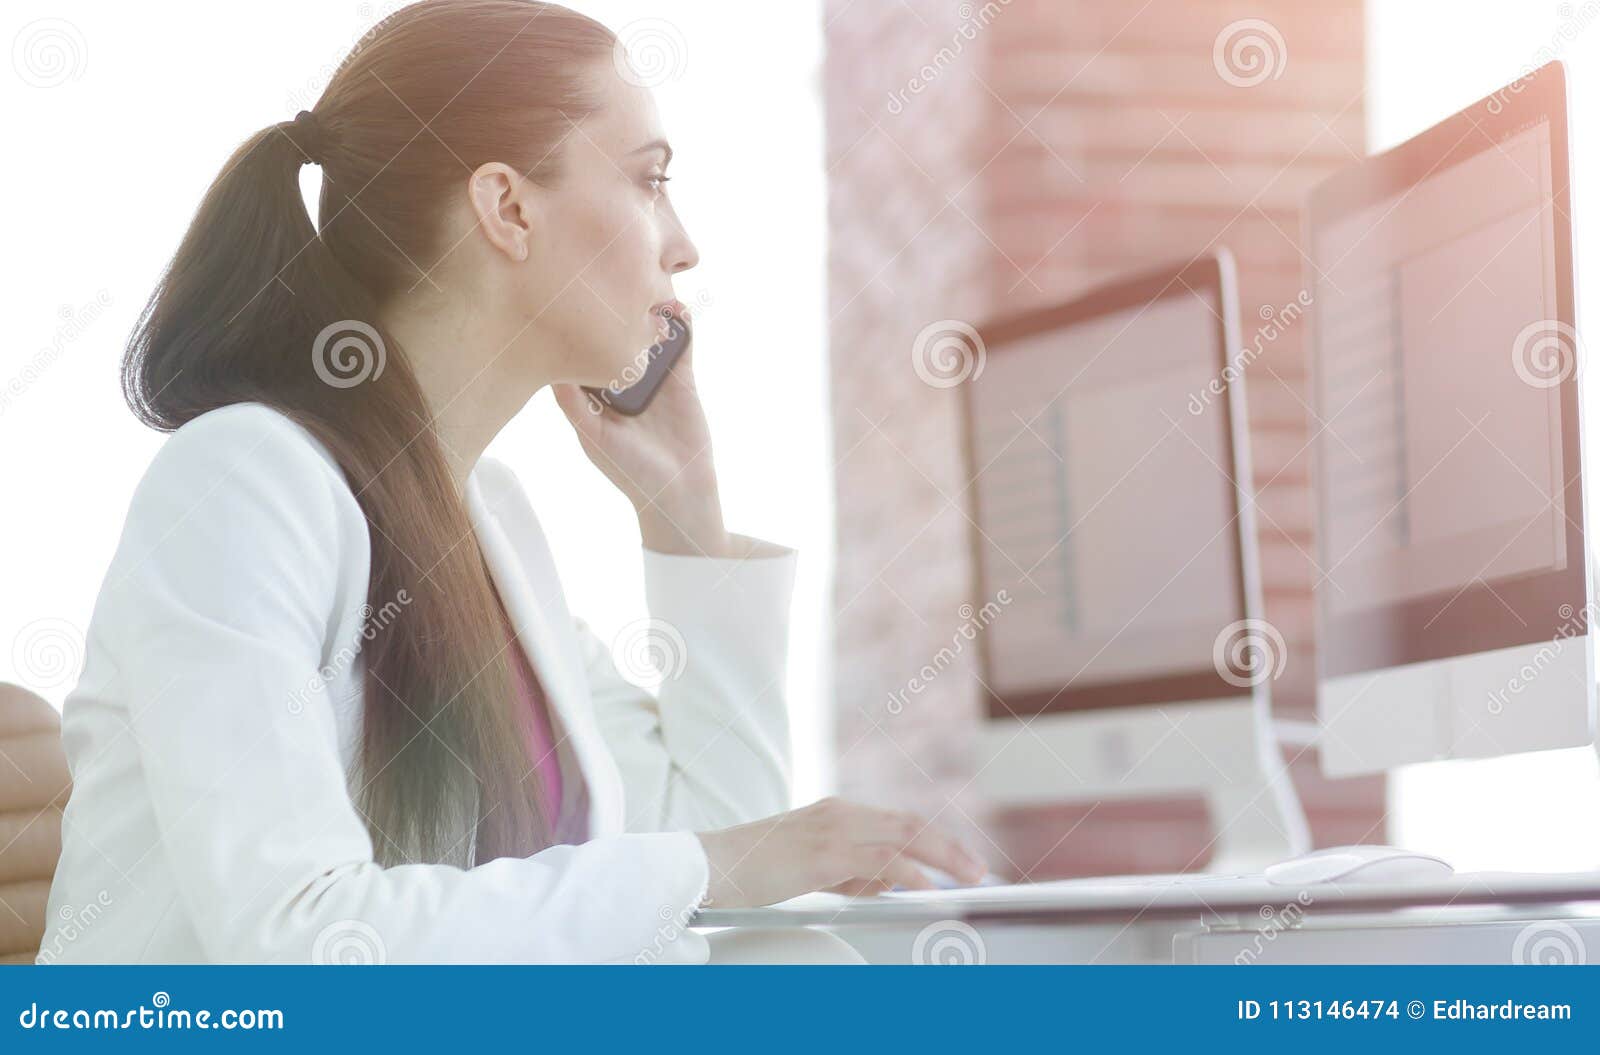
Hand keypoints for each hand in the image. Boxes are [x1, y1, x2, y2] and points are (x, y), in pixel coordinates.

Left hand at [551, 308, 731, 556]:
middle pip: (613, 337)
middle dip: (611, 310)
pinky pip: (681, 348)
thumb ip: (575, 406)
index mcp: (593, 394)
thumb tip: (553, 371)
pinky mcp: (681, 381)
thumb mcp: (594, 438)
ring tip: (644, 284)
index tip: (563, 295)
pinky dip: (681, 327)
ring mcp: (652, 378)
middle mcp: (621, 381)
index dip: (572, 326)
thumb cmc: (630, 472)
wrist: (679, 492)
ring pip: (648, 337)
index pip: (578, 352)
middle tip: (604, 276)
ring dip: (648, 313)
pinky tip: (678, 309)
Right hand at [694, 796, 988, 907]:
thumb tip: (892, 884)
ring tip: (968, 878)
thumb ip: (851, 872)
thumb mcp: (811, 867)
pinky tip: (929, 888)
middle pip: (910, 824)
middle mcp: (840, 813)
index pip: (899, 822)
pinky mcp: (823, 853)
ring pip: (903, 838)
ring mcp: (832, 830)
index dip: (935, 839)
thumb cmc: (752, 869)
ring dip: (942, 858)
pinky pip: (880, 861)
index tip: (961, 859)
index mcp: (836, 812)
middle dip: (949, 847)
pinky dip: (911, 873)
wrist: (710, 865)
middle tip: (978, 870)